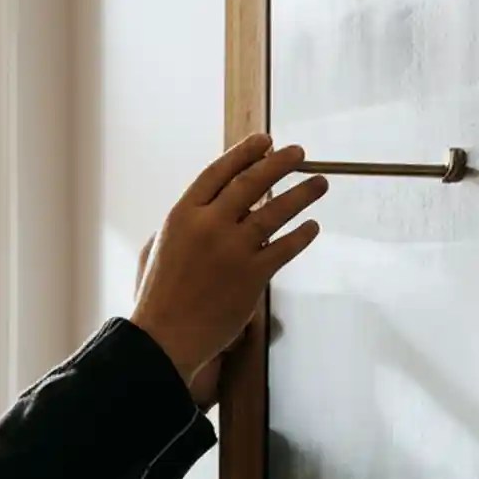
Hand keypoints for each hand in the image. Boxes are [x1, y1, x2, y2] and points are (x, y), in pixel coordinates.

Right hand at [131, 133, 326, 385]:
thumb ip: (186, 224)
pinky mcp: (252, 276)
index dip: (244, 153)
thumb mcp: (159, 247)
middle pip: (251, 182)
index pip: (219, 171)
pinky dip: (302, 235)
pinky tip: (313, 227)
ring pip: (275, 211)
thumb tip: (211, 208)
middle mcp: (209, 226)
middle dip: (280, 163)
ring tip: (320, 183)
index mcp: (182, 214)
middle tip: (299, 152)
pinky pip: (285, 248)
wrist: (164, 337)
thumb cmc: (159, 296)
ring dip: (302, 193)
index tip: (265, 141)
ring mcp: (232, 250)